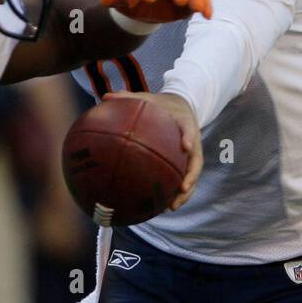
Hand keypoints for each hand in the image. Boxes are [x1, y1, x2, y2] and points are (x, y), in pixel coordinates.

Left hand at [105, 90, 202, 210]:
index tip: (187, 146)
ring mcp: (191, 155)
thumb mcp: (148, 98)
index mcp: (185, 123)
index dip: (189, 137)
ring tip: (172, 207)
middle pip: (196, 162)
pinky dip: (174, 194)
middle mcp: (192, 142)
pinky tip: (160, 207)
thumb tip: (105, 95)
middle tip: (182, 188)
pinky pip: (181, 180)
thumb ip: (129, 98)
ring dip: (184, 193)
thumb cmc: (161, 105)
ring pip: (191, 176)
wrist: (180, 108)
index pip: (190, 129)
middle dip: (191, 177)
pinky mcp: (185, 164)